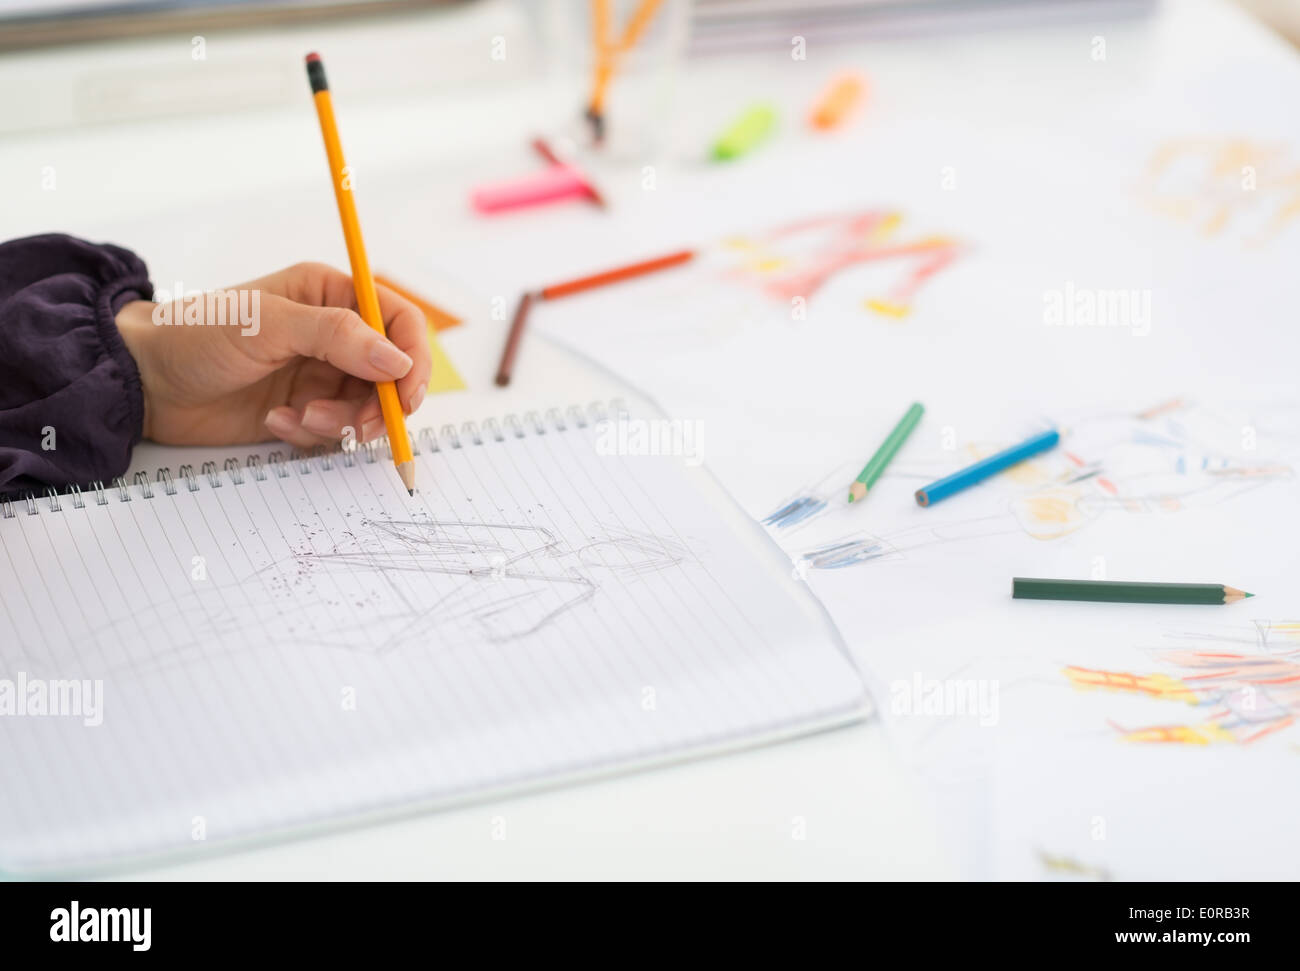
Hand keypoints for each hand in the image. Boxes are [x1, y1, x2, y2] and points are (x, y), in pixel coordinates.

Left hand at [115, 263, 431, 447]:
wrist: (145, 382)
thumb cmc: (197, 335)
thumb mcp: (268, 324)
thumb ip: (337, 337)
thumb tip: (397, 360)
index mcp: (332, 296)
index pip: (400, 322)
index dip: (413, 358)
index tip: (405, 395)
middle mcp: (334, 335)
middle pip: (393, 374)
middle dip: (377, 403)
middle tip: (351, 423)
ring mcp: (321, 375)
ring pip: (368, 408)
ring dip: (342, 422)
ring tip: (301, 419)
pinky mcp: (305, 410)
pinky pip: (335, 430)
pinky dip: (313, 434)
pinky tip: (277, 423)